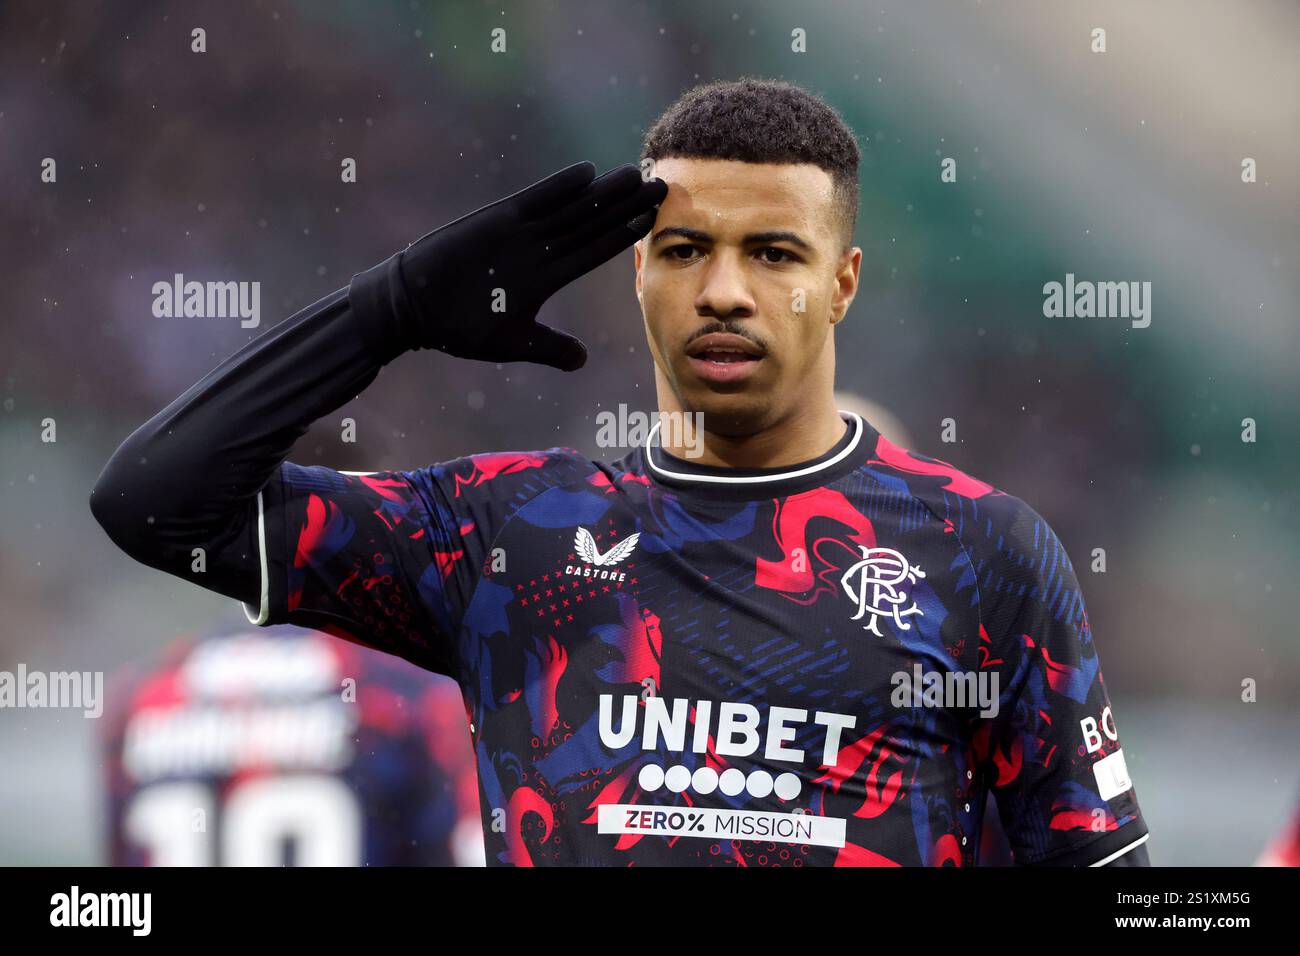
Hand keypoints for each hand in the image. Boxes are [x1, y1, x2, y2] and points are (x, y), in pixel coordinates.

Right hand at [370, 162, 665, 370]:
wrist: (414, 308)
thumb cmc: (457, 326)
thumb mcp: (511, 341)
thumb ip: (548, 347)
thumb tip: (582, 361)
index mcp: (544, 276)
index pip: (593, 250)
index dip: (624, 234)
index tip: (654, 220)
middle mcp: (537, 249)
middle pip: (590, 223)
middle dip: (625, 206)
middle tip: (661, 185)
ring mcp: (518, 233)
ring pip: (569, 209)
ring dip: (601, 193)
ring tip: (634, 174)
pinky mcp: (496, 221)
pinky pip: (534, 202)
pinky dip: (558, 188)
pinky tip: (587, 174)